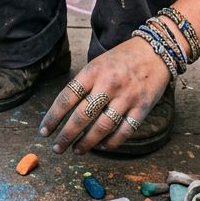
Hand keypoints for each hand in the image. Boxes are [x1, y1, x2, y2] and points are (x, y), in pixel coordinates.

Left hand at [39, 36, 170, 153]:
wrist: (156, 50)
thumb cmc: (121, 58)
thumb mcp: (98, 63)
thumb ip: (84, 84)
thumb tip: (64, 111)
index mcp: (93, 71)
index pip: (67, 97)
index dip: (53, 117)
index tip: (44, 131)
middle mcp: (109, 84)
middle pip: (82, 116)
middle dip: (66, 136)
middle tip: (57, 148)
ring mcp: (127, 96)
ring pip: (102, 127)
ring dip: (87, 143)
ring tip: (77, 150)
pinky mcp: (143, 107)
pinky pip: (125, 131)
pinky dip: (112, 142)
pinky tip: (102, 146)